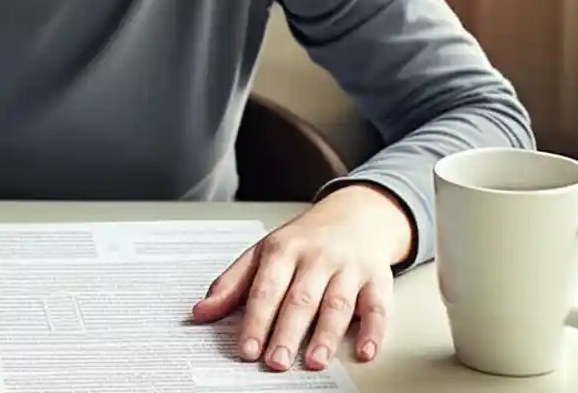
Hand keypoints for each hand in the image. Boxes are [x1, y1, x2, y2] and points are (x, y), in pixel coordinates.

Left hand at [191, 184, 412, 370]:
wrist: (356, 215)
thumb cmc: (304, 241)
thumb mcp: (263, 253)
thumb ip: (232, 284)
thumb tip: (200, 313)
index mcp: (283, 250)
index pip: (266, 289)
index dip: (256, 320)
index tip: (247, 349)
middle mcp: (316, 258)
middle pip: (300, 299)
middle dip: (287, 332)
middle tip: (275, 362)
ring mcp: (349, 268)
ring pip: (337, 304)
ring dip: (326, 335)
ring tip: (313, 361)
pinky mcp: (377, 278)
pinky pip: (378, 306)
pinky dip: (373, 330)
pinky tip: (365, 352)